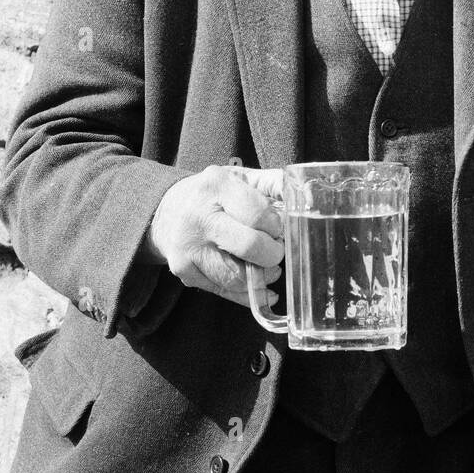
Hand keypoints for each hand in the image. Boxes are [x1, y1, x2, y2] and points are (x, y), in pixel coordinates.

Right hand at [143, 165, 283, 308]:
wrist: (165, 212)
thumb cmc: (213, 194)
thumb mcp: (240, 177)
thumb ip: (274, 184)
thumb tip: (308, 197)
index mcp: (216, 186)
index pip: (259, 214)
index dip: (277, 226)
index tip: (279, 228)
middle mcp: (199, 218)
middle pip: (249, 247)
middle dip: (273, 253)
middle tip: (276, 250)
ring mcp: (189, 248)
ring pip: (237, 276)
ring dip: (262, 276)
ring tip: (268, 266)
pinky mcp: (184, 273)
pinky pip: (225, 292)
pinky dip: (249, 294)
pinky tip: (263, 289)